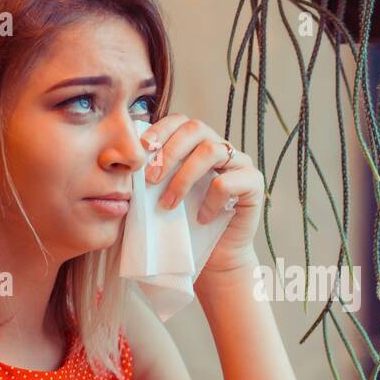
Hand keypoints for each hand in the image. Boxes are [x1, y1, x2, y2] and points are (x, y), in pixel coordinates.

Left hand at [139, 113, 263, 276]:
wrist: (215, 258)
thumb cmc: (186, 227)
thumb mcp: (162, 196)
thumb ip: (152, 174)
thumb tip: (126, 157)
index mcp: (200, 144)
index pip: (180, 121)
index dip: (160, 130)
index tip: (141, 151)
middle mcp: (222, 148)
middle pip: (196, 128)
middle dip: (169, 152)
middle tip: (150, 180)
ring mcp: (240, 164)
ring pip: (211, 151)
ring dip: (183, 178)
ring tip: (169, 204)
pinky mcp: (254, 184)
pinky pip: (227, 181)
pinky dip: (209, 200)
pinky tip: (201, 218)